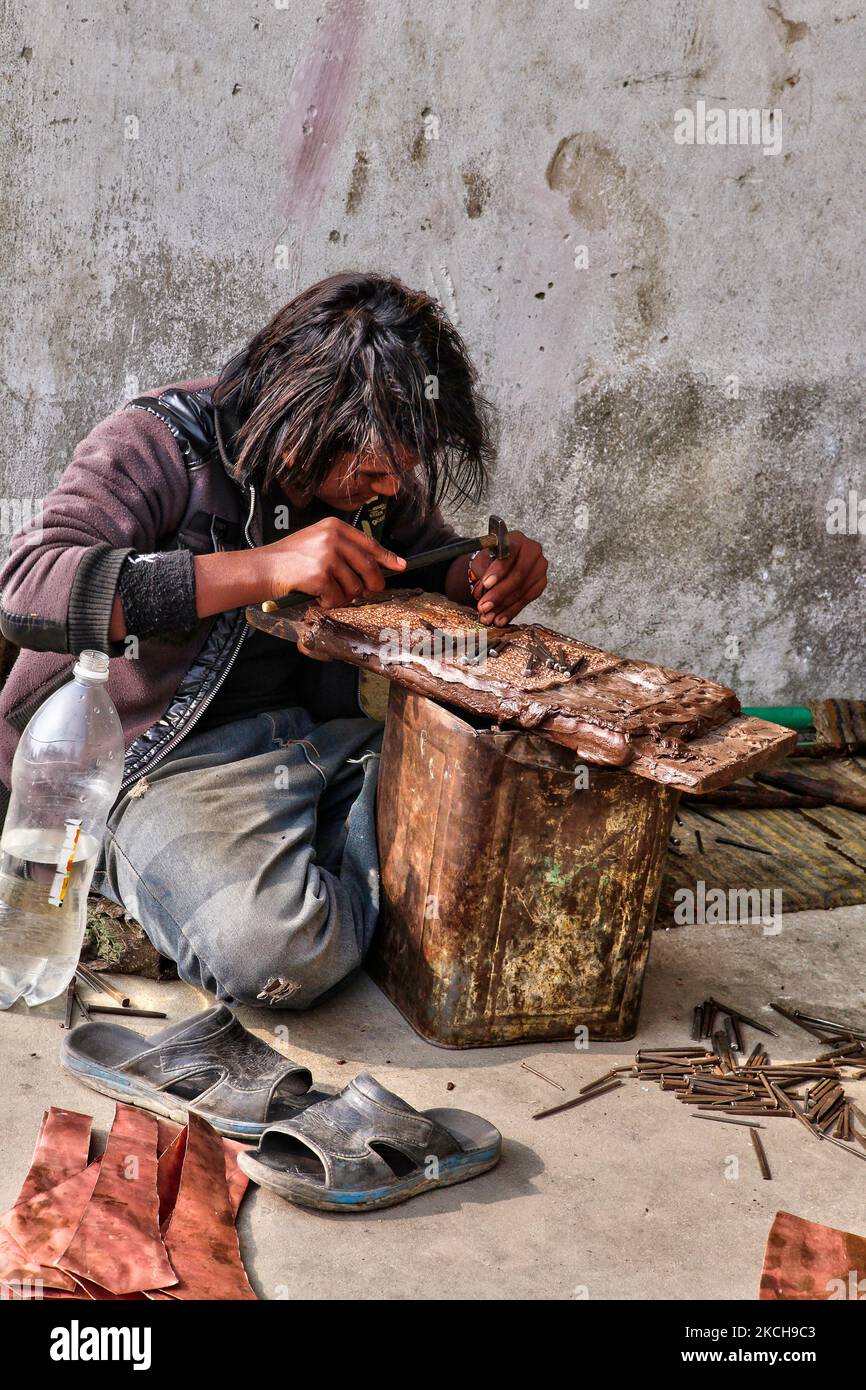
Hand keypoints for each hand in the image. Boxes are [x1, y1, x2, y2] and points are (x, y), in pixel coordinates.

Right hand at [262, 517, 406, 608]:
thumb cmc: (289, 559)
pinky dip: (329, 602)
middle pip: (368, 567)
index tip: (401, 566)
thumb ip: (343, 549)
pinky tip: (317, 597)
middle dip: (372, 584)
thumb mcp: (317, 542)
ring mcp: (326, 556)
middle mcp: (332, 538)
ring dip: (344, 596)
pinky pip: (338, 597)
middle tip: (368, 593)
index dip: (387, 557)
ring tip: (328, 592)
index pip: (369, 543)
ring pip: (354, 586)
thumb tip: (372, 566)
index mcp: (334, 527)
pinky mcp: (320, 575)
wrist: (262, 568)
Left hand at [471, 531, 547, 625]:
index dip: (498, 570)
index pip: (510, 553)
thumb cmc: (491, 560)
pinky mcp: (541, 583)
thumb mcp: (483, 561)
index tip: (485, 584)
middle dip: (499, 594)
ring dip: (503, 606)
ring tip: (488, 617)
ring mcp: (540, 568)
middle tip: (483, 607)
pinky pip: (527, 600)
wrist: (501, 565)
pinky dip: (512, 611)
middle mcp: (533, 551)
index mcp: (516, 539)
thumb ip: (482, 572)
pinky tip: (500, 619)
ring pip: (523, 590)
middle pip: (519, 575)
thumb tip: (480, 592)